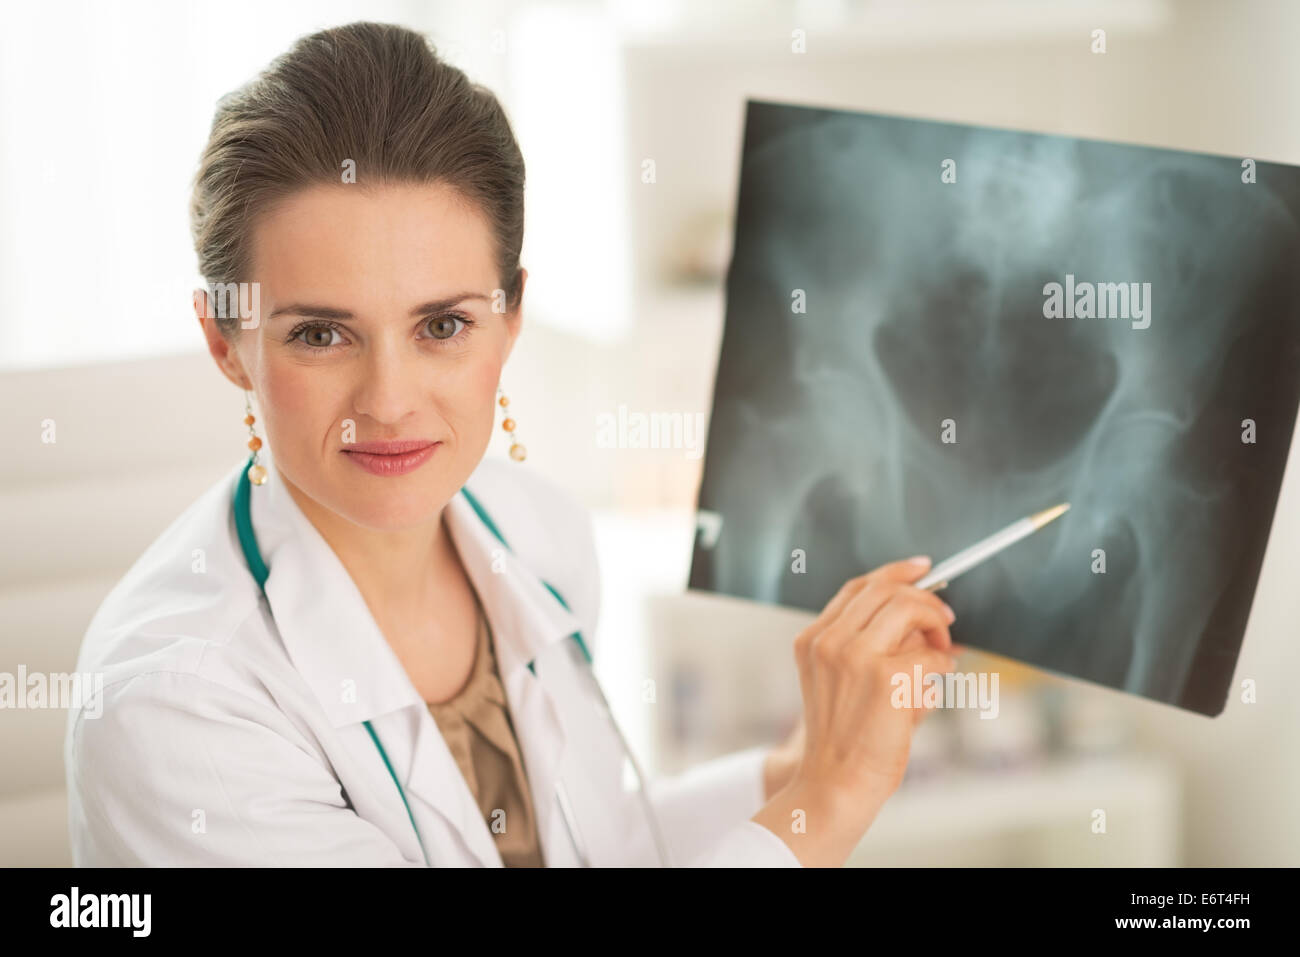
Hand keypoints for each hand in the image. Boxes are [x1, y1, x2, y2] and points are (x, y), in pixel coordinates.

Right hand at [751, 556, 956, 865]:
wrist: (834, 785)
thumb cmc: (844, 741)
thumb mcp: (840, 683)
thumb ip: (871, 646)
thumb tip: (926, 622)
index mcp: (813, 640)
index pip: (857, 587)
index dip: (894, 572)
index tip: (922, 568)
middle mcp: (829, 641)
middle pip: (887, 590)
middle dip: (925, 599)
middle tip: (944, 621)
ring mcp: (855, 656)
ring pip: (910, 609)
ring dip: (936, 626)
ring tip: (942, 652)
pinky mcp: (886, 678)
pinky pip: (931, 656)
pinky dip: (941, 670)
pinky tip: (931, 691)